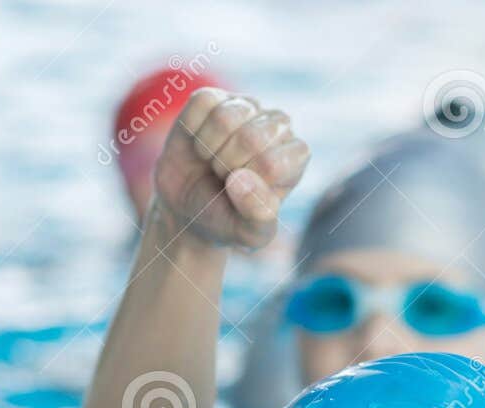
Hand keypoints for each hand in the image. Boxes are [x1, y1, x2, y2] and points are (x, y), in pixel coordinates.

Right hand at [151, 89, 309, 250]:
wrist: (188, 208)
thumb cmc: (227, 220)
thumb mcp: (249, 233)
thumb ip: (258, 216)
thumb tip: (242, 180)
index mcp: (296, 157)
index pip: (272, 164)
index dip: (246, 184)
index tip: (242, 194)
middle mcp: (278, 126)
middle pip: (251, 137)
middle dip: (226, 166)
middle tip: (224, 178)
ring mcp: (248, 107)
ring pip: (225, 117)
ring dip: (209, 149)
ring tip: (213, 162)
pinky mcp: (216, 97)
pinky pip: (202, 102)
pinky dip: (192, 129)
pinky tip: (198, 143)